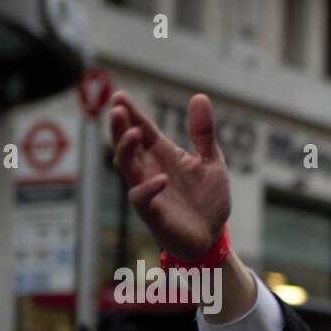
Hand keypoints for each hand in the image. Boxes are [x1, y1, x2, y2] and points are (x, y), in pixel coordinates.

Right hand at [109, 91, 229, 260]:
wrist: (213, 235)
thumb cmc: (207, 199)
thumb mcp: (212, 161)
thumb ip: (203, 133)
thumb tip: (199, 96)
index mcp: (162, 154)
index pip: (141, 128)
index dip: (131, 112)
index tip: (120, 95)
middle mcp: (149, 169)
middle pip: (126, 144)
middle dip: (119, 127)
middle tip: (117, 109)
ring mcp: (148, 190)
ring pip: (126, 166)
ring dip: (126, 150)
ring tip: (133, 134)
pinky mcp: (153, 213)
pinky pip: (142, 198)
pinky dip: (148, 188)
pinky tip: (161, 179)